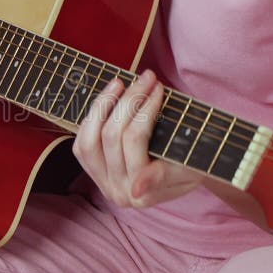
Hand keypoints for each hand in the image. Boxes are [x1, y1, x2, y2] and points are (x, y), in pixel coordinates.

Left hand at [73, 69, 203, 207]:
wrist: (183, 174)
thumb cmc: (190, 166)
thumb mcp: (188, 169)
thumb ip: (162, 176)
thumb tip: (137, 188)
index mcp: (142, 194)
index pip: (136, 140)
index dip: (145, 109)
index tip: (159, 87)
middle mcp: (117, 192)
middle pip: (112, 135)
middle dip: (130, 100)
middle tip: (148, 77)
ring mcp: (101, 182)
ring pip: (89, 138)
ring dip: (104, 105)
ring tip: (121, 82)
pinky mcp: (91, 170)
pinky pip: (82, 142)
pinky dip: (93, 117)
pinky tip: (108, 98)